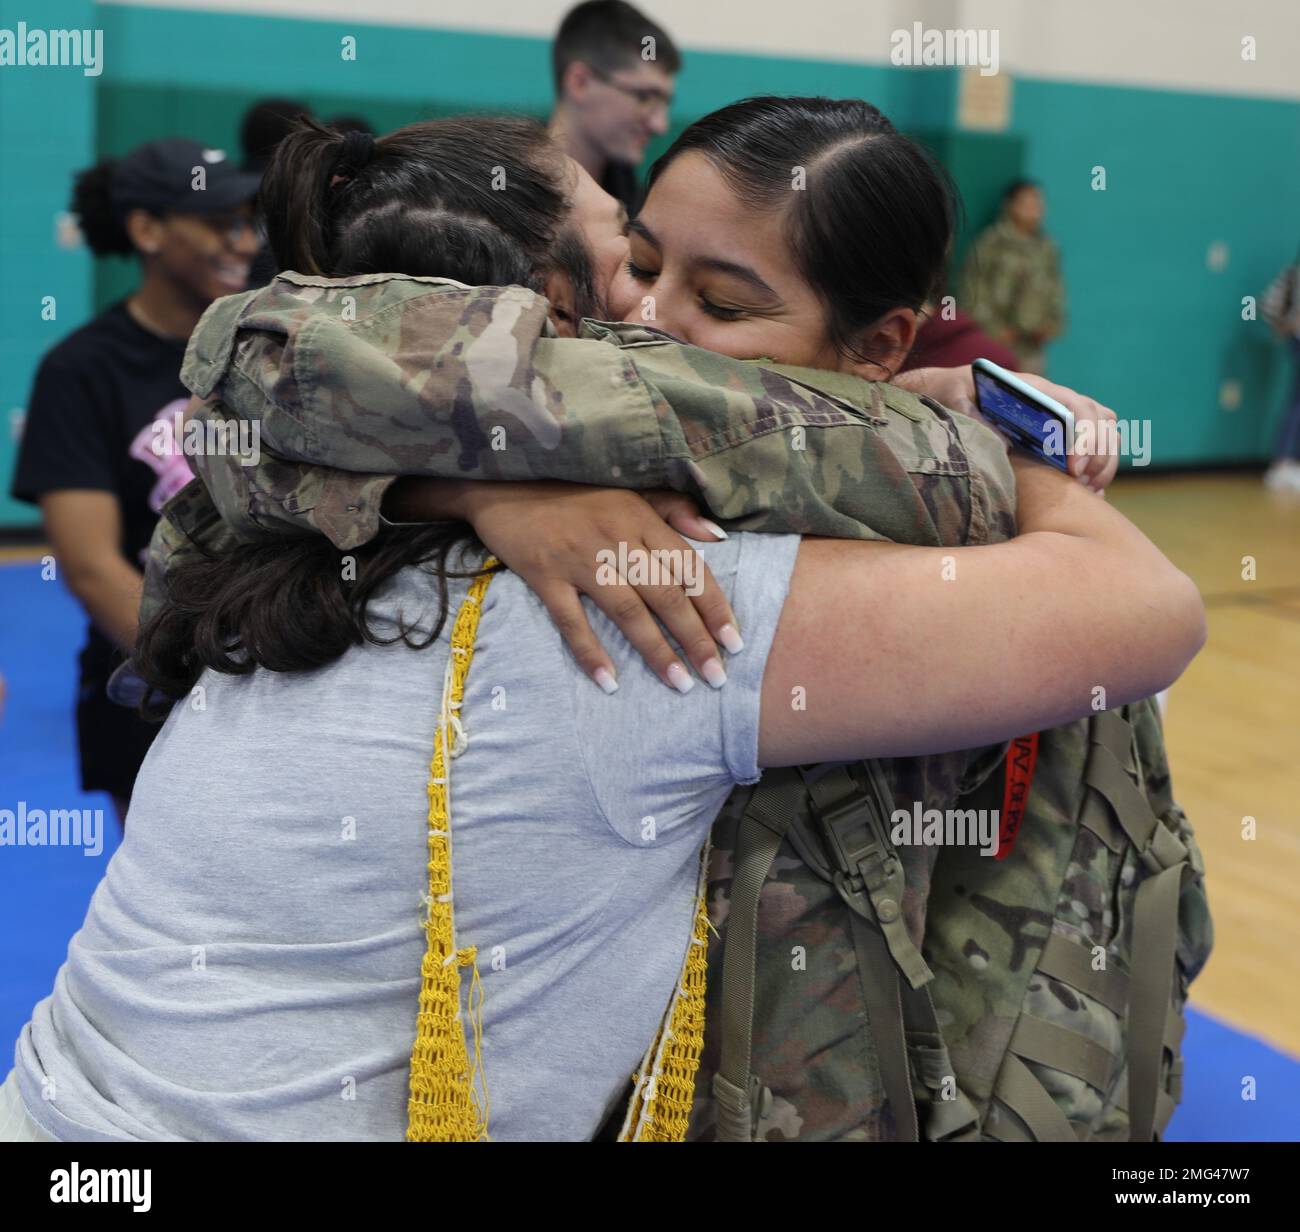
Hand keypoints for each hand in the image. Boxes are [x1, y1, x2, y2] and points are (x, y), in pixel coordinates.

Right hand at [455, 481, 742, 692]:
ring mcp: (580, 559)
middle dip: (695, 639)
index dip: (714, 607)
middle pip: (665, 595)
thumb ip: (676, 511)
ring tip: (679, 683)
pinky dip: (590, 652)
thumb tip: (718, 537)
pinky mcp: (545, 576)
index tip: (734, 642)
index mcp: (641, 519)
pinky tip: (609, 681)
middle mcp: (617, 539)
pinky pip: (571, 621)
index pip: (690, 569)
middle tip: (716, 676)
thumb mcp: (631, 491)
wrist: (505, 481)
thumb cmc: (575, 492)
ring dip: (656, 650)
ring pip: (627, 611)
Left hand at [898, 366, 1119, 493]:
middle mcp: (1056, 399)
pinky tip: (1088, 494)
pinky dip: (1098, 470)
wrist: (952, 391)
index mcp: (1036, 389)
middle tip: (1081, 484)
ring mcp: (1063, 416)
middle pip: (1101, 420)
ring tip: (1087, 490)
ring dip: (1104, 462)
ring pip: (1106, 432)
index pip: (1076, 406)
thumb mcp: (955, 398)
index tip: (1073, 468)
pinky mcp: (1062, 434)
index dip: (1084, 436)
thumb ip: (973, 415)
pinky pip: (1095, 448)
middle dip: (1099, 454)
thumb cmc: (953, 392)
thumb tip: (1003, 441)